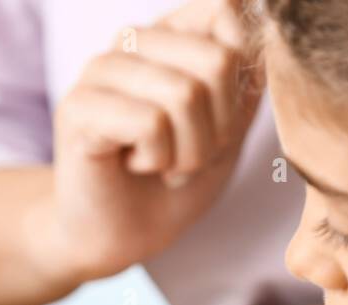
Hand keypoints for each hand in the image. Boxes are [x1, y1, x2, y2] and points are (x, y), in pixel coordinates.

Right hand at [43, 0, 263, 282]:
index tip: (216, 125)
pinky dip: (157, 160)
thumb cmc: (174, 184)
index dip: (238, 83)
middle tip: (189, 157)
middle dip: (217, 128)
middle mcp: (133, 40)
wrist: (123, 238)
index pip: (228, 11)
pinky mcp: (78, 106)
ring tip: (164, 166)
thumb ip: (248, 74)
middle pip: (217, 60)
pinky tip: (136, 167)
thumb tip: (269, 27)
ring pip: (185, 94)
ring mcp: (101, 69)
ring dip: (188, 151)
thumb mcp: (231, 125)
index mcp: (170, 32)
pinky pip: (151, 123)